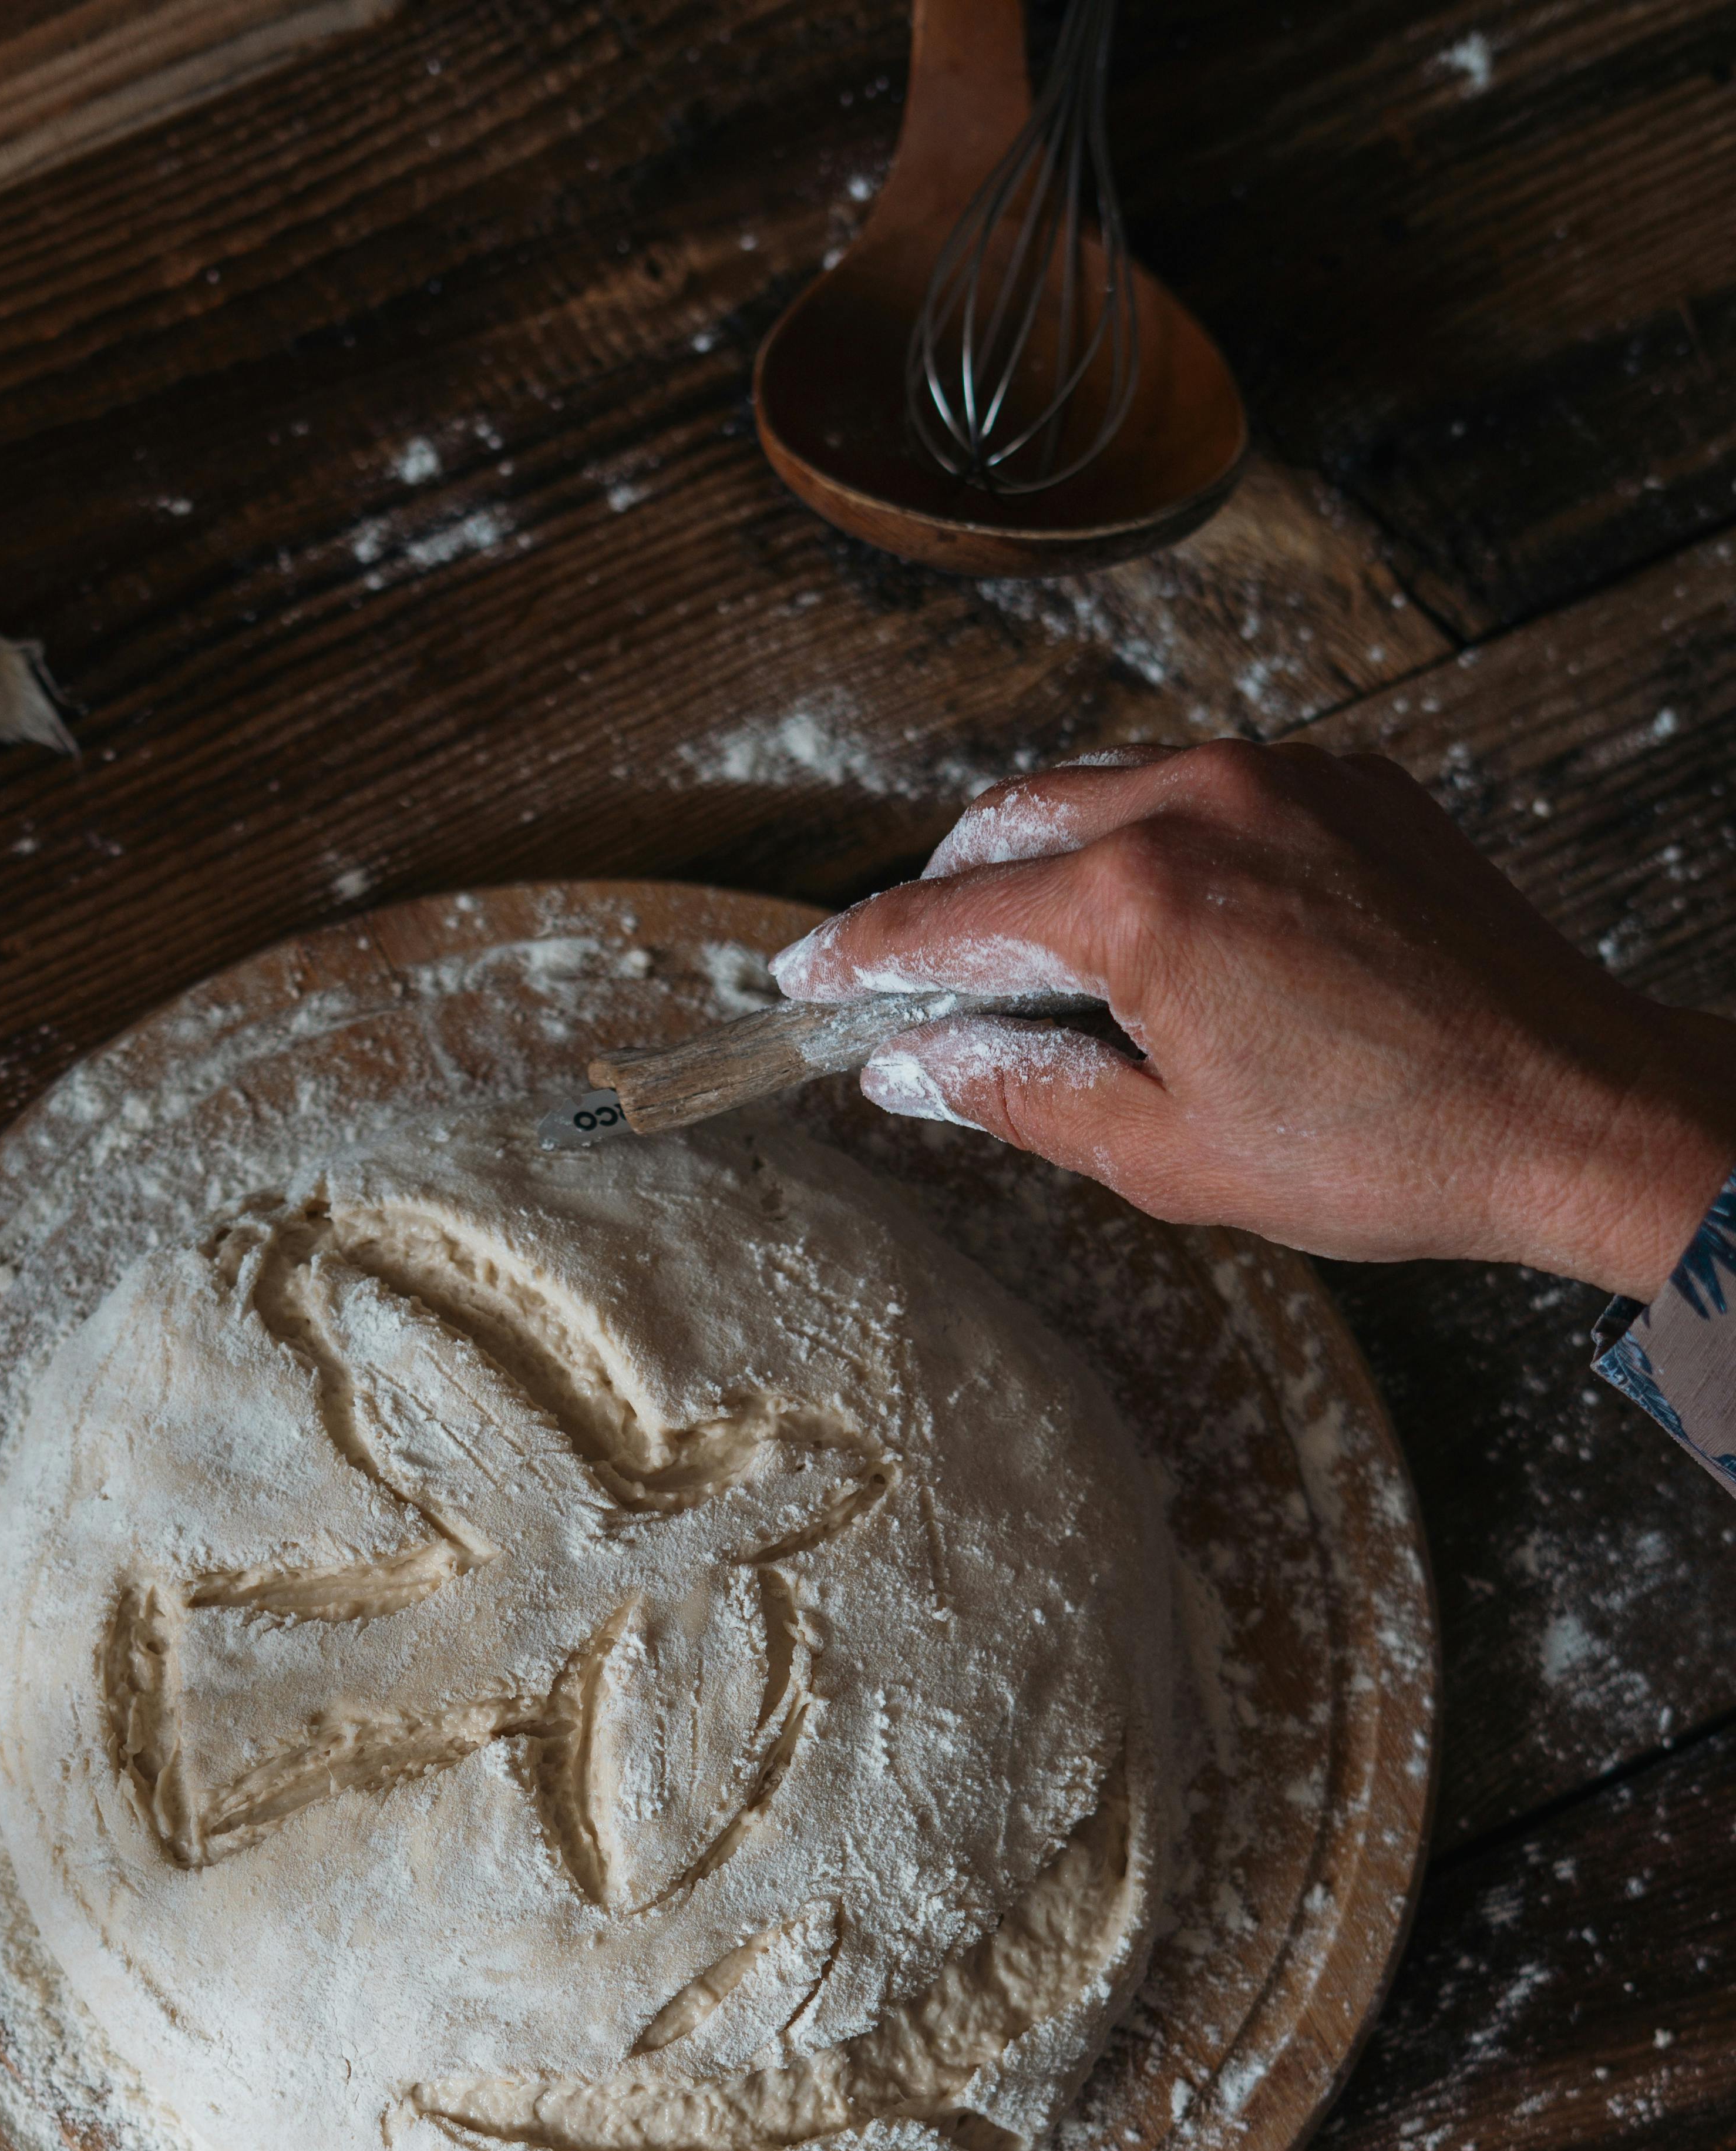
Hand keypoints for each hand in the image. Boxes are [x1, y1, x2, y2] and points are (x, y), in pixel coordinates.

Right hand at [771, 740, 1735, 1300]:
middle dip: (945, 898)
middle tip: (909, 979)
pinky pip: (1206, 792)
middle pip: (1010, 822)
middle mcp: (1204, 800)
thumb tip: (908, 1063)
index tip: (797, 976)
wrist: (1572, 1110)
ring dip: (1048, 866)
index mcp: (1141, 896)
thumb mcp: (1165, 1154)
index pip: (946, 917)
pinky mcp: (1352, 783)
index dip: (855, 955)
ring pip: (1106, 791)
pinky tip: (1163, 933)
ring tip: (1040, 966)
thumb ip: (1018, 1091)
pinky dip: (1151, 846)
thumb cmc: (1384, 1149)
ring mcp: (1287, 777)